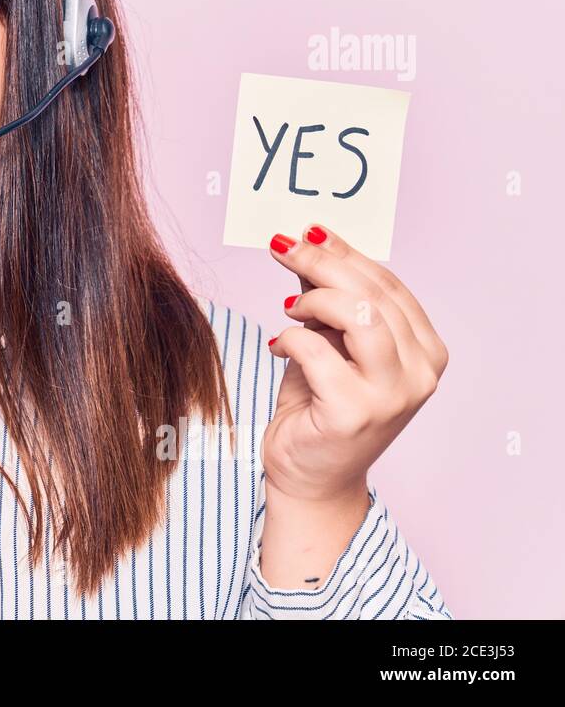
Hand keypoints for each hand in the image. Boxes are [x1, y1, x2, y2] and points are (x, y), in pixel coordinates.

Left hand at [262, 223, 448, 504]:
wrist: (310, 475)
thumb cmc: (320, 405)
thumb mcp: (332, 342)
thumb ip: (332, 299)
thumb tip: (310, 242)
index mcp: (427, 351)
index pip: (388, 285)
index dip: (346, 253)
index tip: (309, 231)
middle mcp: (421, 373)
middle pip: (372, 294)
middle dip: (321, 262)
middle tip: (282, 246)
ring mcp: (392, 395)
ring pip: (358, 315)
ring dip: (314, 298)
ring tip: (289, 308)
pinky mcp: (354, 412)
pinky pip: (318, 351)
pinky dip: (291, 338)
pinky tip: (278, 345)